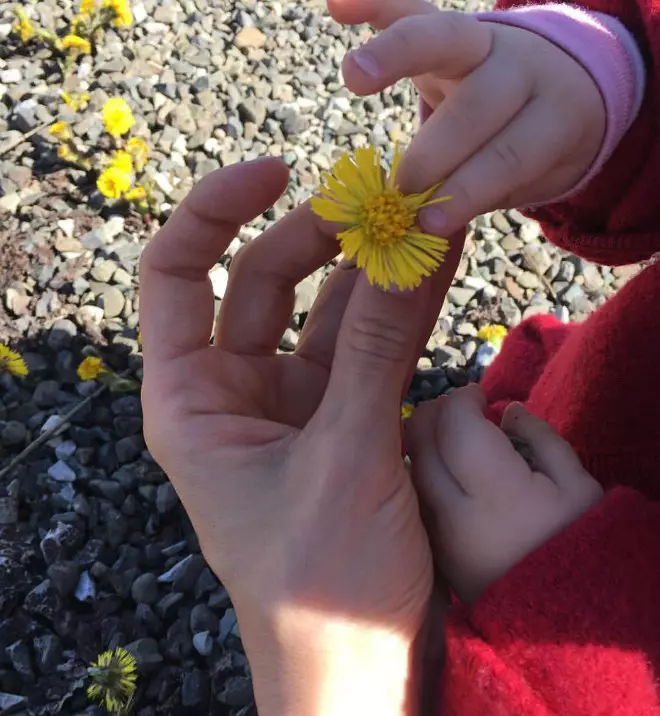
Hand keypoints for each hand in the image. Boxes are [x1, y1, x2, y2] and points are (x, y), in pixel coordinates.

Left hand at [139, 159, 464, 714]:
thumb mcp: (347, 456)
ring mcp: (294, 404)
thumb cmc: (320, 585)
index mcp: (191, 402)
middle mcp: (236, 394)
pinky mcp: (345, 419)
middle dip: (319, 238)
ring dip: (371, 270)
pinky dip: (399, 312)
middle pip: (265, 283)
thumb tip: (414, 249)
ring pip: (328, 313)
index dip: (214, 213)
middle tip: (380, 202)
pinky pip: (369, 348)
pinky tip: (432, 273)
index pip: (178, 276)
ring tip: (421, 223)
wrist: (357, 667)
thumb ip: (379, 348)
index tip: (273, 171)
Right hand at [329, 0, 605, 233]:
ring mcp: (483, 40)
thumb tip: (421, 227)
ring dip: (394, 55)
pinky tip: (338, 6)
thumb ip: (480, 195)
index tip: (428, 224)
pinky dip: (374, 4)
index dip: (468, 191)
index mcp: (554, 113)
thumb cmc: (540, 147)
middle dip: (434, 153)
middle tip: (400, 192)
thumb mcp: (531, 178)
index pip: (510, 154)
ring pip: (442, 39)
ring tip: (354, 74)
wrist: (569, 85)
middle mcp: (521, 68)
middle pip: (475, 106)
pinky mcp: (448, 25)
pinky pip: (411, 7)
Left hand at [406, 385, 603, 603]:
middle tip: (462, 412)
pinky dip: (423, 470)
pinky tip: (448, 471)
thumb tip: (506, 411)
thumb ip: (541, 439)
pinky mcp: (429, 548)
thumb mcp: (578, 487)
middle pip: (419, 438)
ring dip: (425, 441)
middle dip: (436, 412)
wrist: (560, 623)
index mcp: (496, 491)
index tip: (478, 395)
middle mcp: (453, 510)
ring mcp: (435, 533)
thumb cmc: (577, 547)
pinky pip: (413, 494)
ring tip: (456, 440)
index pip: (455, 424)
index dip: (463, 398)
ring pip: (409, 464)